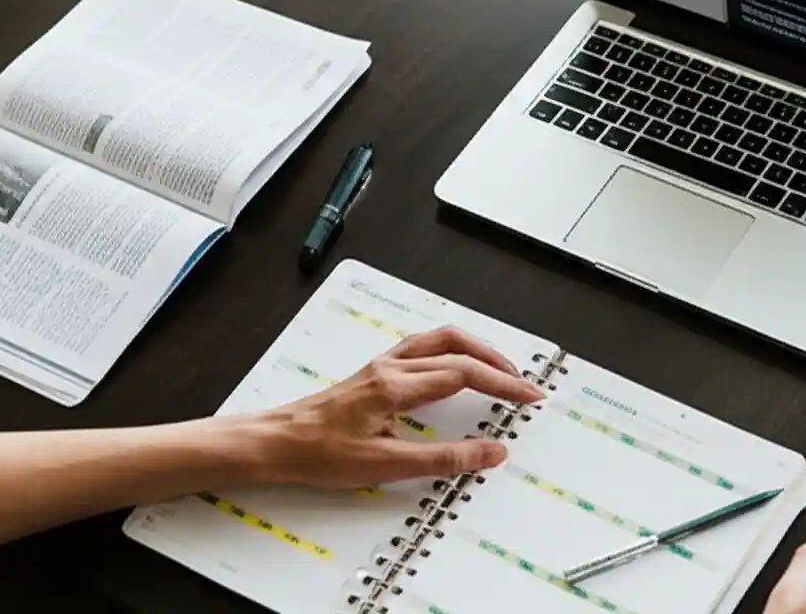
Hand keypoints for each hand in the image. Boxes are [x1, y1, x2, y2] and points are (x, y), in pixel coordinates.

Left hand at [246, 327, 543, 488]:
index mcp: (396, 386)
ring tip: (498, 369)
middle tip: (522, 383)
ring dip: (474, 350)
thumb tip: (490, 452)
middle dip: (496, 361)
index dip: (503, 384)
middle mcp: (391, 367)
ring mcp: (381, 365)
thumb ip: (443, 459)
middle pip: (457, 346)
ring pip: (439, 340)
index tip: (529, 396)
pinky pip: (422, 348)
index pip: (464, 374)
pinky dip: (450, 351)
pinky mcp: (374, 372)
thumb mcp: (385, 466)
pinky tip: (455, 367)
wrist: (275, 443)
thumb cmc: (319, 454)